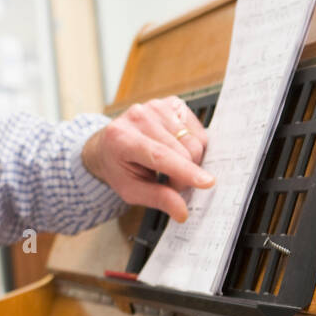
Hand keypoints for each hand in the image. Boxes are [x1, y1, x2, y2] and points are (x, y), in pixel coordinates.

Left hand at [82, 96, 213, 222]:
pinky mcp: (171, 103)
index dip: (185, 170)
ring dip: (190, 161)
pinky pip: (198, 129)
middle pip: (183, 149)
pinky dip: (193, 145)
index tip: (206, 182)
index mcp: (121, 139)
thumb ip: (157, 199)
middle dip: (185, 175)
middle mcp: (138, 117)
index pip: (160, 155)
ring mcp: (155, 106)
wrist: (109, 144)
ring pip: (194, 140)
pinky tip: (177, 149)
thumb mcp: (131, 190)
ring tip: (170, 166)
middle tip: (171, 183)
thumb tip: (182, 212)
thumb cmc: (118, 167)